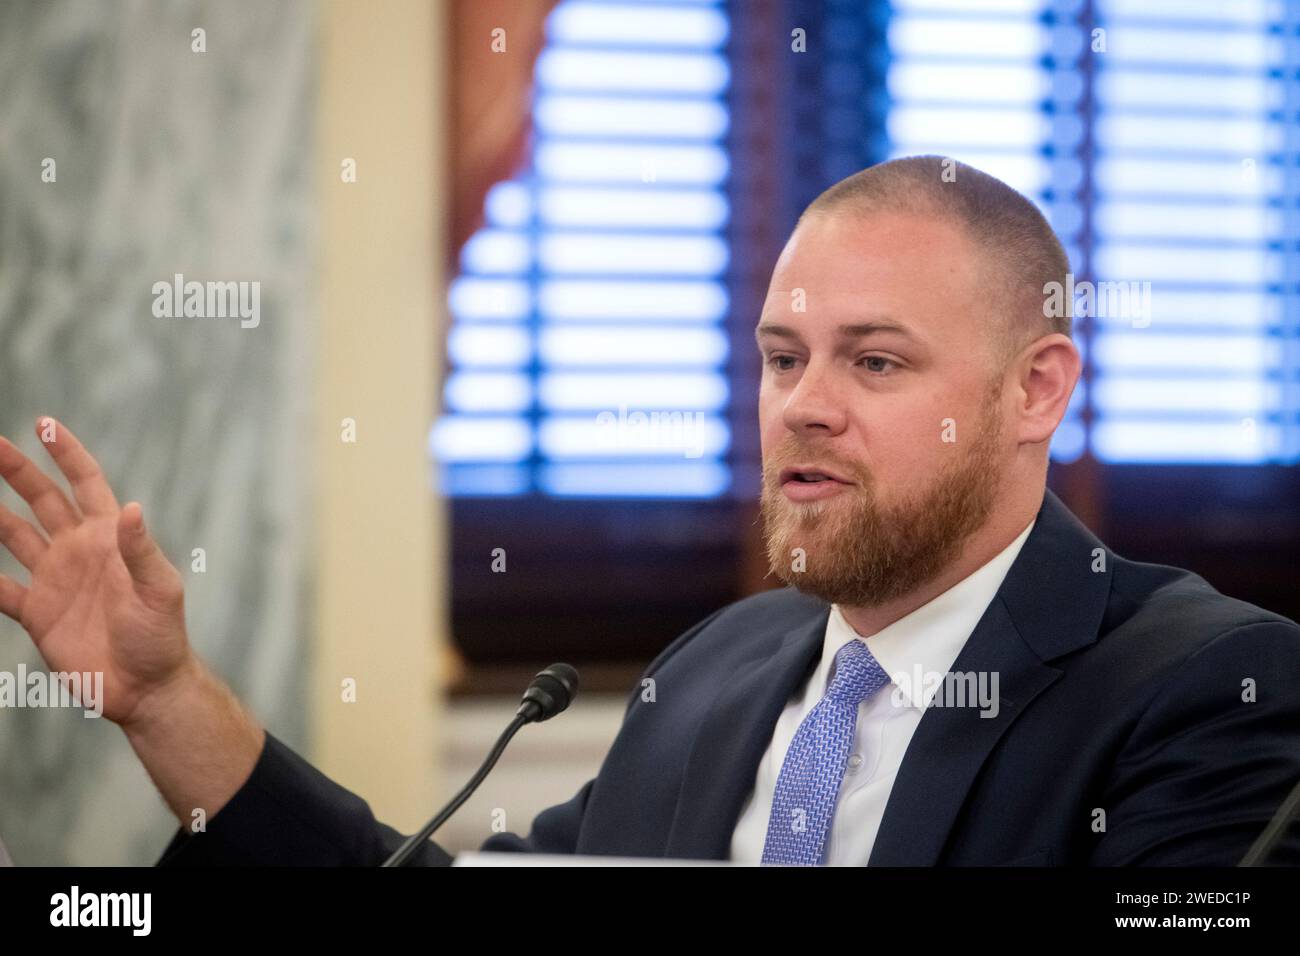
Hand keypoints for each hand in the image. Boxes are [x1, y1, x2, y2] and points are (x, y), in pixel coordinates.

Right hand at [0, 416, 193, 726]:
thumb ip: (142, 552)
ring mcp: (55, 579)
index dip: (66, 453)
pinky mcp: (36, 612)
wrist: (145, 687)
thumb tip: (133, 508)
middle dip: (16, 471)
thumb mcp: (160, 591)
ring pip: (13, 535)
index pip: (86, 483)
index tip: (43, 423)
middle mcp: (78, 550)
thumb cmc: (162, 637)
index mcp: (110, 537)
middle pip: (41, 499)